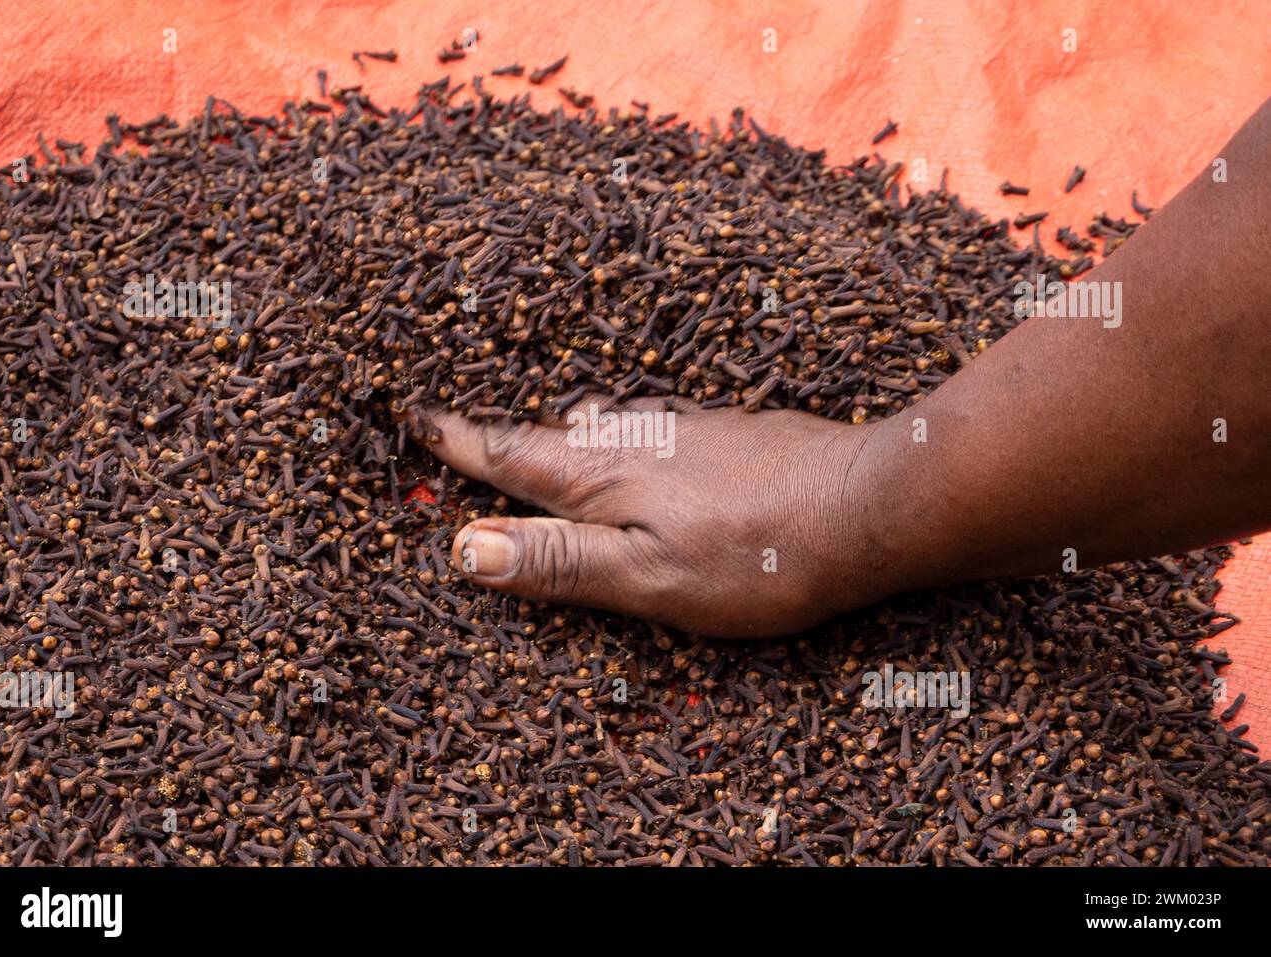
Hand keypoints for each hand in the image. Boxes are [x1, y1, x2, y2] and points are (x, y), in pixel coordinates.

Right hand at [429, 398, 891, 636]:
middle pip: (550, 433)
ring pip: (604, 424)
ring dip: (561, 427)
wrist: (867, 506)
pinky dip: (622, 433)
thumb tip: (466, 549)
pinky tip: (639, 442)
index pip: (509, 455)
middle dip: (501, 430)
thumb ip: (559, 562)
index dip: (457, 442)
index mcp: (603, 478)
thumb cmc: (757, 557)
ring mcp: (686, 430)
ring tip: (538, 431)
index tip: (413, 418)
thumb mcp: (646, 578)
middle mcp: (637, 439)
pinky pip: (653, 426)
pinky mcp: (729, 433)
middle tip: (462, 424)